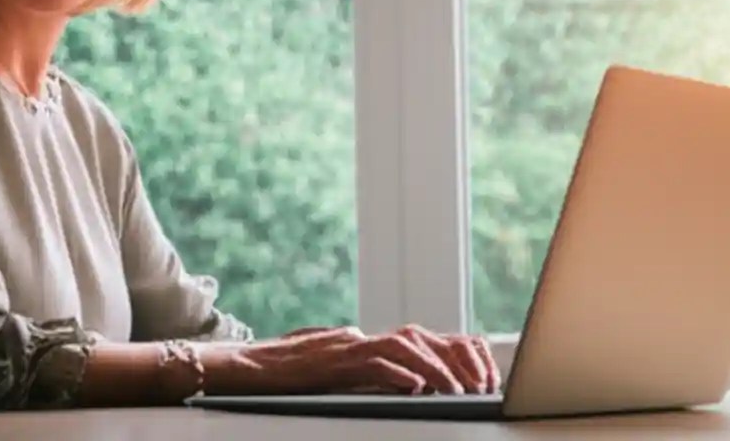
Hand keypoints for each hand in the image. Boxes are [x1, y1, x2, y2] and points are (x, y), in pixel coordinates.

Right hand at [208, 324, 498, 395]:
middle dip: (457, 360)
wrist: (248, 368)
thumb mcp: (340, 370)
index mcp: (368, 341)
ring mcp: (347, 347)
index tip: (481, 378)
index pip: (424, 340)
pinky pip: (370, 363)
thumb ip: (370, 369)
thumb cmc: (290, 373)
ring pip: (403, 346)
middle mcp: (362, 338)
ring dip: (434, 368)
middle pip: (422, 338)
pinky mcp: (331, 362)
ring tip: (456, 390)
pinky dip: (395, 374)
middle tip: (480, 385)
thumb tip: (404, 378)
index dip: (456, 355)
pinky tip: (415, 388)